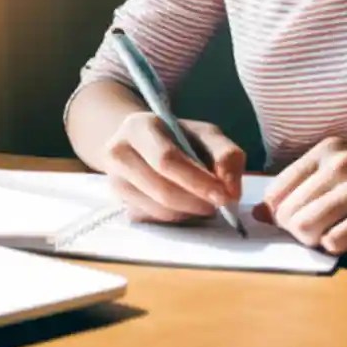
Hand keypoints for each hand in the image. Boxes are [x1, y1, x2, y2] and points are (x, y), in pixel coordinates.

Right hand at [101, 112, 245, 222]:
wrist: (140, 143)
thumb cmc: (177, 137)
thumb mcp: (205, 134)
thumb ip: (226, 154)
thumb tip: (231, 191)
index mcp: (139, 127)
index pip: (167, 160)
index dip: (197, 181)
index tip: (224, 196)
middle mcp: (118, 153)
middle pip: (162, 189)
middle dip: (197, 201)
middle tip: (219, 204)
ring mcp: (115, 181)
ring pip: (159, 210)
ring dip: (190, 212)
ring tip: (205, 202)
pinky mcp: (119, 203)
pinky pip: (154, 219)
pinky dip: (178, 217)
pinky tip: (187, 205)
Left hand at [255, 137, 346, 254]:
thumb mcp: (344, 177)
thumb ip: (302, 192)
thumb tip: (258, 214)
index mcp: (328, 149)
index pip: (277, 190)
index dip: (280, 215)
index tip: (297, 222)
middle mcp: (342, 162)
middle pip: (287, 212)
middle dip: (297, 232)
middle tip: (322, 232)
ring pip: (306, 227)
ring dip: (316, 241)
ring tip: (337, 234)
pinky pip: (335, 241)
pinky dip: (339, 247)